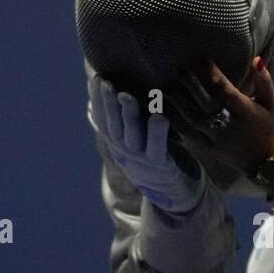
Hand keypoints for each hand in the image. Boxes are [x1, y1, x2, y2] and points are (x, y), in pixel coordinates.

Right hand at [88, 74, 204, 213]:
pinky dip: (156, 133)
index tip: (97, 79)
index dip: (98, 100)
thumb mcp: (140, 138)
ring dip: (128, 115)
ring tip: (126, 95)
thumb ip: (131, 119)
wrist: (177, 193)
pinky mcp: (162, 166)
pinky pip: (157, 148)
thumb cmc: (159, 157)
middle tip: (106, 82)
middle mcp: (126, 152)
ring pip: (130, 136)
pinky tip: (158, 117)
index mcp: (118, 144)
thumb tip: (120, 89)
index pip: (104, 120)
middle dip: (108, 103)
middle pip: (113, 126)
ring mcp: (142, 160)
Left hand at [167, 57, 273, 173]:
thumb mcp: (270, 103)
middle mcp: (229, 124)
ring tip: (165, 87)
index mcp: (245, 111)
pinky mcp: (207, 147)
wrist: (262, 160)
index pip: (226, 90)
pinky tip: (162, 108)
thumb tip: (256, 59)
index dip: (213, 74)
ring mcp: (216, 138)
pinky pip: (188, 133)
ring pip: (193, 118)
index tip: (201, 59)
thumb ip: (264, 81)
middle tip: (178, 69)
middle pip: (206, 103)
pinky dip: (174, 120)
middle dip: (191, 85)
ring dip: (177, 102)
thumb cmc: (265, 125)